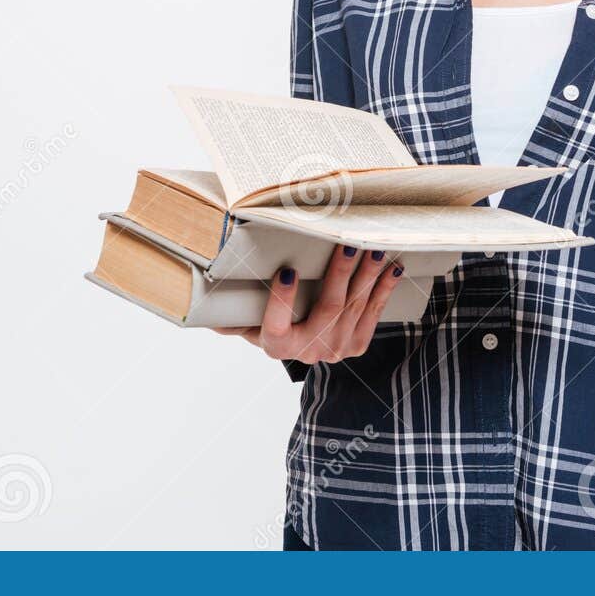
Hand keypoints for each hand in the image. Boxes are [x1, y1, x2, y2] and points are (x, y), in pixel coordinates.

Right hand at [212, 245, 405, 364]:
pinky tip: (392, 267)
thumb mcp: (247, 322)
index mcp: (275, 344)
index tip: (286, 271)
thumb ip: (230, 315)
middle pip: (327, 309)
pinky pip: (373, 314)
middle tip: (348, 243)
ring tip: (374, 246)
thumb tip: (202, 304)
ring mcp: (335, 350)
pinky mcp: (356, 345)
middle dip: (340, 274)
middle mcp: (307, 351)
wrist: (301, 352)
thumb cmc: (271, 325)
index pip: (274, 325)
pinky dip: (383, 289)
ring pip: (354, 307)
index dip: (281, 299)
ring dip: (367, 275)